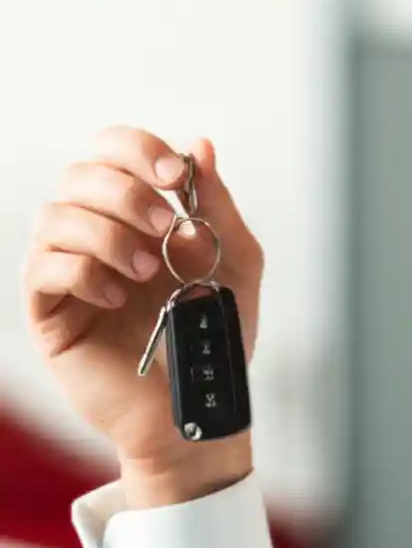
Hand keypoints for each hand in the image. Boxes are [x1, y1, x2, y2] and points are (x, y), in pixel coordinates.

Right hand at [23, 127, 264, 507]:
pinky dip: (84, 273)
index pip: (113, 151)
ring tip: (149, 272)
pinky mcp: (48, 311)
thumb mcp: (233, 261)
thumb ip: (217, 205)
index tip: (176, 177)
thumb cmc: (214, 331)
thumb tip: (201, 146)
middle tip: (166, 229)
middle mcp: (95, 232)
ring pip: (55, 216)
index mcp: (136, 212)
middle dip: (127, 193)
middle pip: (80, 175)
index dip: (138, 150)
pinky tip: (118, 297)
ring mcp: (67, 270)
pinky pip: (42, 268)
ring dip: (108, 235)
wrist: (199, 400)